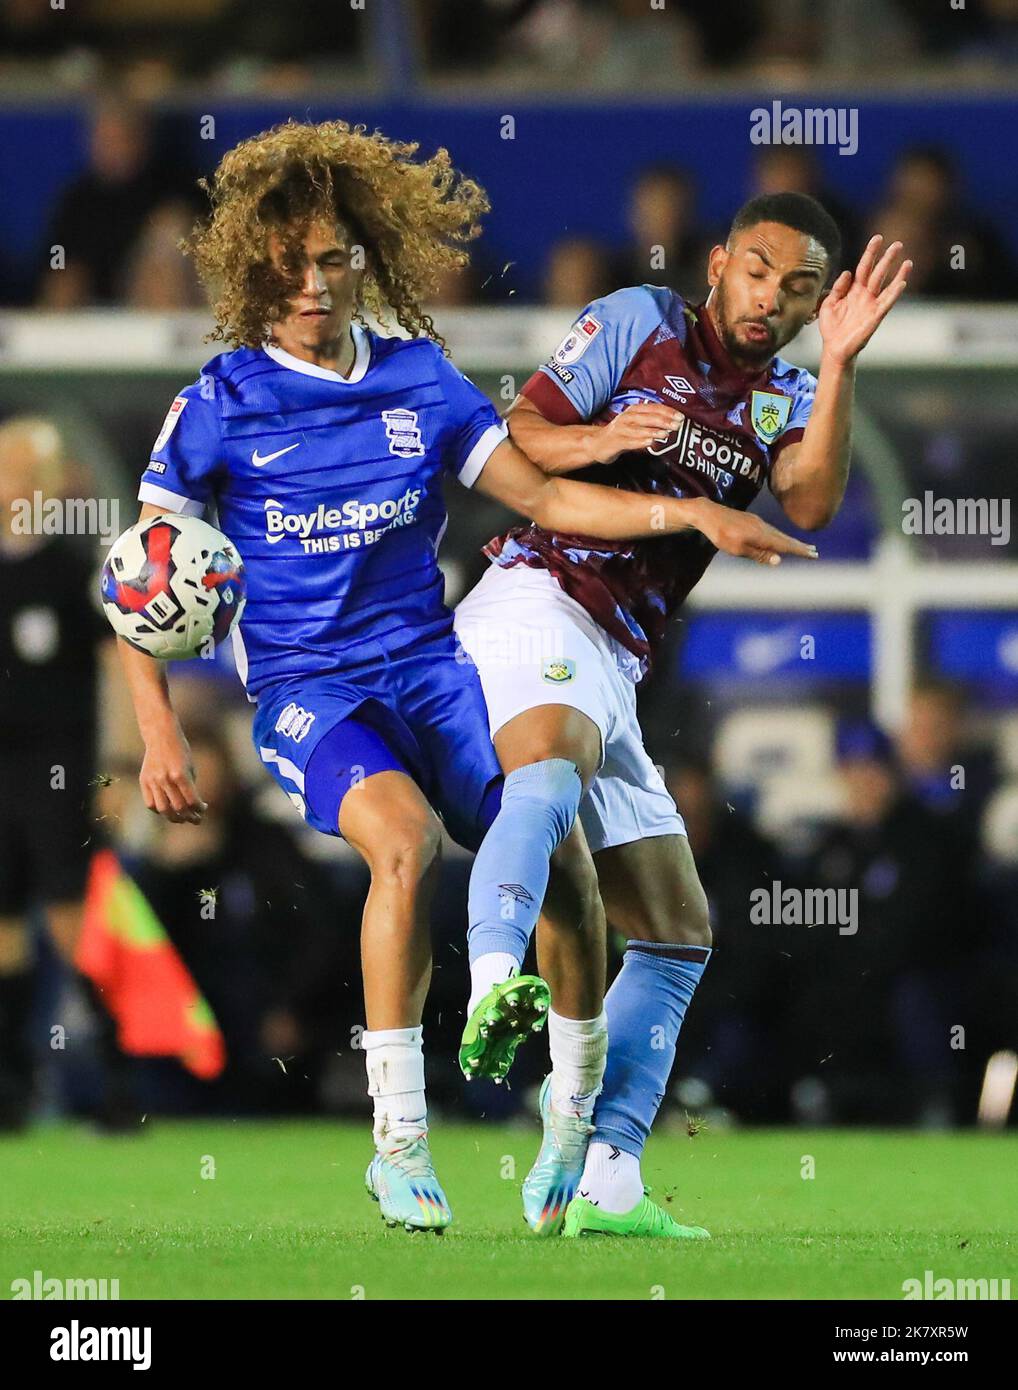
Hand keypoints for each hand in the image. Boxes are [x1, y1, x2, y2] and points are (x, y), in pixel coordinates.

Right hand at [140, 725, 206, 823]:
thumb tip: (192, 808)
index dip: (199, 809)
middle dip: (189, 817)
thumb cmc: (180, 751)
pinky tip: (167, 809)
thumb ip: (190, 787)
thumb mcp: (190, 767)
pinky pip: (150, 803)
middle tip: (195, 819)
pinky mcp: (143, 781)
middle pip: (178, 808)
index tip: (203, 809)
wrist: (161, 736)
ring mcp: (153, 781)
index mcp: (181, 774)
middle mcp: (165, 779)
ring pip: (162, 809)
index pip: (192, 800)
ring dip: (174, 818)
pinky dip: (159, 810)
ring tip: (181, 818)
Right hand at [591, 401, 682, 464]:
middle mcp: (627, 417)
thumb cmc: (620, 434)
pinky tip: (650, 442)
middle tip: (678, 424)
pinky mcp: (616, 442)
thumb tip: (672, 422)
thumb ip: (651, 421)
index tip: (680, 416)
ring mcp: (620, 430)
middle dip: (664, 420)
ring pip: (639, 429)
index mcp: (633, 410)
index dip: (667, 411)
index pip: (653, 408)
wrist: (597, 444)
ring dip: (654, 431)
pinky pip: (630, 442)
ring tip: (666, 433)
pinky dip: (640, 441)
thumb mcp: (635, 423)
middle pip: (648, 417)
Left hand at [689, 497, 818, 565]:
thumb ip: (759, 555)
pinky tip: (779, 539)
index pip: (785, 545)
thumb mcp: (738, 549)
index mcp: (761, 535)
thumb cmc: (720, 535)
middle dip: (799, 546)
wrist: (708, 514)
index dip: (799, 551)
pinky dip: (779, 536)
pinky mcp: (752, 520)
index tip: (813, 555)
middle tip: (813, 552)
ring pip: (778, 534)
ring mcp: (757, 522)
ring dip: (790, 541)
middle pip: (785, 538)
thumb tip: (779, 561)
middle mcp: (763, 527)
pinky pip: (771, 530)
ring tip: (800, 547)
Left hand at [818, 234, 911, 365]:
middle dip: (887, 259)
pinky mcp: (875, 317)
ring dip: (899, 274)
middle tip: (898, 244)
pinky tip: (901, 283)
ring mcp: (872, 306)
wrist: (833, 349)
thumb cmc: (831, 327)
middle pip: (878, 273)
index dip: (871, 253)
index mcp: (854, 290)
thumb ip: (838, 287)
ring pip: (887, 286)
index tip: (878, 238)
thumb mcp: (829, 303)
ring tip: (908, 262)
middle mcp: (865, 295)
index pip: (864, 267)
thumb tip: (848, 273)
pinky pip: (886, 303)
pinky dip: (894, 293)